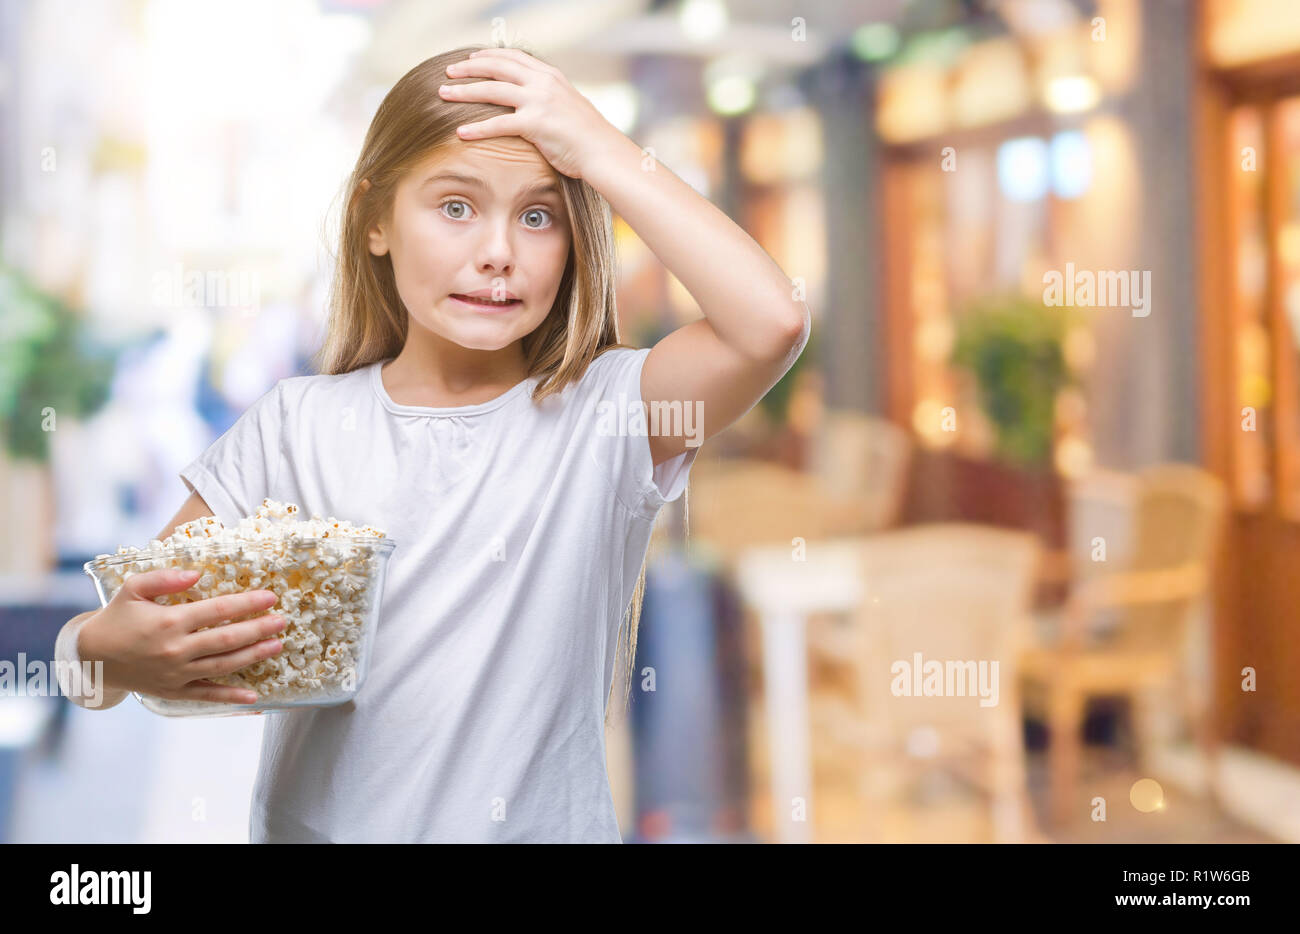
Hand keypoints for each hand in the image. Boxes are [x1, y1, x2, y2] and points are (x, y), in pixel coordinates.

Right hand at [78, 567, 287, 704]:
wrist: (91, 658)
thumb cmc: (117, 618)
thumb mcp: (132, 588)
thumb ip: (164, 578)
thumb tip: (197, 574)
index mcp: (169, 622)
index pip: (217, 611)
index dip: (247, 604)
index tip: (270, 597)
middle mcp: (176, 649)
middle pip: (227, 639)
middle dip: (258, 630)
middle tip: (282, 621)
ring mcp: (176, 673)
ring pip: (223, 665)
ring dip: (253, 656)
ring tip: (277, 645)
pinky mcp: (173, 691)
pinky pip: (206, 694)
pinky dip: (230, 696)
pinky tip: (254, 695)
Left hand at [439, 47, 626, 179]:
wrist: (603, 152)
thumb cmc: (587, 136)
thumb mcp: (568, 106)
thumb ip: (549, 98)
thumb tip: (533, 103)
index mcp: (550, 76)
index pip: (513, 58)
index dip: (488, 56)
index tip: (470, 60)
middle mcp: (543, 83)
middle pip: (497, 68)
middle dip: (469, 68)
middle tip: (448, 72)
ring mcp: (539, 101)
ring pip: (492, 90)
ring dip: (464, 91)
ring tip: (443, 94)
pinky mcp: (536, 124)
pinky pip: (498, 124)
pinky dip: (477, 128)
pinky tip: (460, 132)